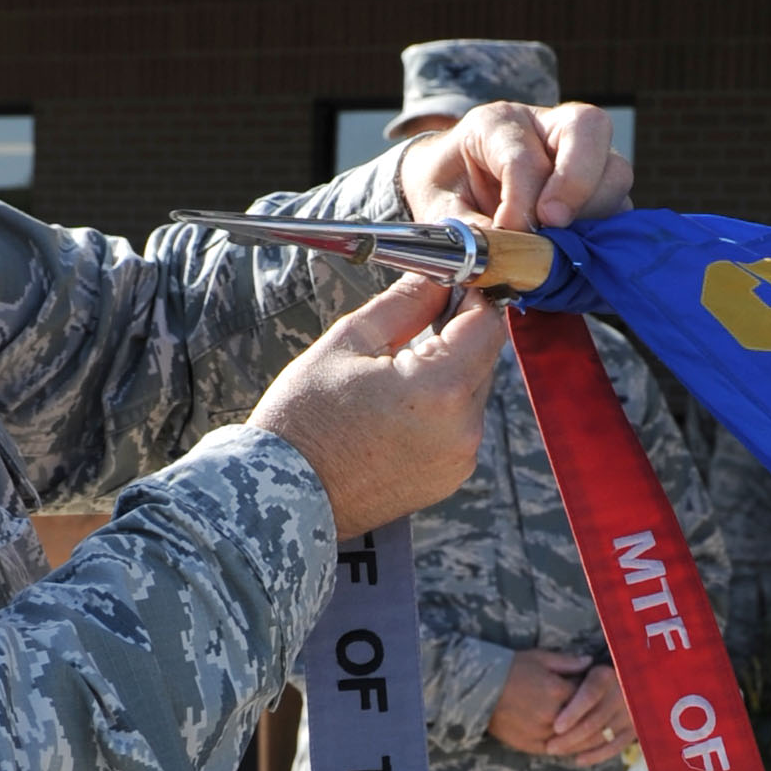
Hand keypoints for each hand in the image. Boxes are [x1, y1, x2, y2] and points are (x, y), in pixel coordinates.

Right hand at [252, 274, 499, 537]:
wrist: (284, 496)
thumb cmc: (305, 419)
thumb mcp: (349, 342)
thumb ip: (405, 304)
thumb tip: (437, 275)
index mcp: (441, 389)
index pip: (487, 324)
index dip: (475, 294)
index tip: (455, 281)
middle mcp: (464, 428)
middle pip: (484, 358)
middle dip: (458, 332)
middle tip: (420, 317)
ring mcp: (460, 458)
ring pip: (472, 392)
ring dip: (449, 372)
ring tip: (396, 370)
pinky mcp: (449, 477)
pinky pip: (459, 426)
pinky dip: (441, 408)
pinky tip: (399, 406)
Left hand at [400, 99, 630, 236]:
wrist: (451, 189)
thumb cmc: (446, 192)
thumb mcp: (439, 208)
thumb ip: (470, 232)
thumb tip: (506, 261)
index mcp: (499, 123)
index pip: (525, 155)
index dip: (521, 200)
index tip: (508, 234)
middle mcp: (547, 127)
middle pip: (589, 129)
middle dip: (575, 184)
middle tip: (552, 225)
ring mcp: (581, 155)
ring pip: (615, 170)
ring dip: (594, 213)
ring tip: (560, 246)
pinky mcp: (598, 188)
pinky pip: (619, 206)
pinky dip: (604, 233)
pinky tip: (576, 254)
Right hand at [489, 650, 635, 761]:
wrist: (479, 688)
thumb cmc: (510, 668)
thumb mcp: (540, 658)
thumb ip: (568, 662)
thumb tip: (590, 662)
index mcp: (557, 691)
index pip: (589, 698)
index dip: (596, 697)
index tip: (601, 695)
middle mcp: (552, 715)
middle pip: (585, 723)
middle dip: (597, 721)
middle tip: (605, 718)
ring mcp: (541, 732)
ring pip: (573, 742)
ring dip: (586, 740)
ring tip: (595, 736)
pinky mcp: (530, 745)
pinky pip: (556, 751)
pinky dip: (567, 749)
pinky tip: (574, 747)